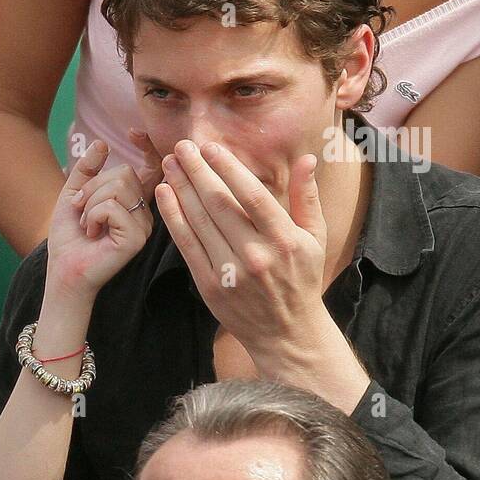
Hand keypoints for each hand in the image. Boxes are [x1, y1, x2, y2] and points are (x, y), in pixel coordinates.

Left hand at [46, 136, 155, 299]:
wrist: (63, 268)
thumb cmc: (69, 236)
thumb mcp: (73, 194)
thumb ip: (87, 169)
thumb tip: (102, 142)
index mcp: (133, 200)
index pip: (151, 166)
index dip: (147, 146)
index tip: (134, 132)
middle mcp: (144, 211)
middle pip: (123, 173)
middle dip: (92, 189)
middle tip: (83, 212)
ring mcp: (143, 225)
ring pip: (117, 188)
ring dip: (90, 204)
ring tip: (88, 225)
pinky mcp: (137, 237)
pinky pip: (113, 207)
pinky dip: (93, 216)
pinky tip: (92, 234)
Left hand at [154, 139, 331, 357]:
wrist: (286, 333)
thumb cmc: (302, 279)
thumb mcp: (316, 238)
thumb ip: (307, 197)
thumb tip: (307, 158)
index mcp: (285, 239)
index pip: (252, 196)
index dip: (228, 168)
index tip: (210, 146)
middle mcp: (257, 255)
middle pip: (220, 205)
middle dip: (197, 171)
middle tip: (181, 146)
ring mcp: (231, 272)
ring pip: (199, 222)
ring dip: (180, 189)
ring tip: (169, 163)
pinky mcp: (210, 286)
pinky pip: (187, 245)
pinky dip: (173, 218)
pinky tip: (164, 195)